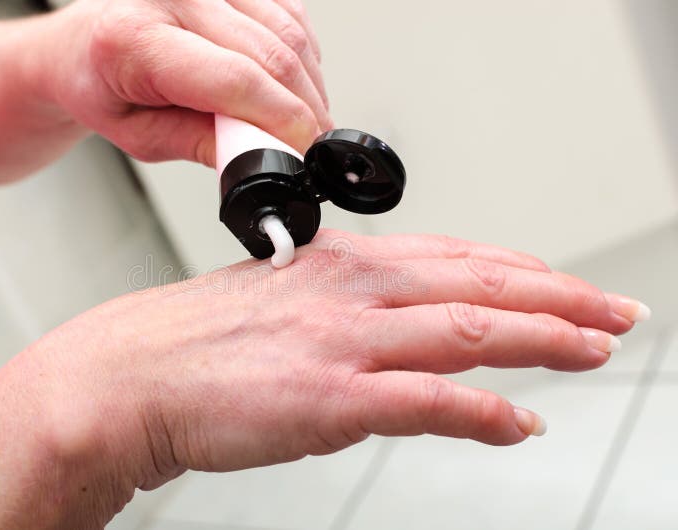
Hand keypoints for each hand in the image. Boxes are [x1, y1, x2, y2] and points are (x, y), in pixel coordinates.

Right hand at [0, 230, 646, 527]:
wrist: (133, 373)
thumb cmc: (202, 341)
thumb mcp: (288, 300)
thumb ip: (353, 308)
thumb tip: (407, 331)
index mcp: (344, 263)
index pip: (458, 257)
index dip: (524, 270)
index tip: (566, 286)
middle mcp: (353, 290)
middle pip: (482, 284)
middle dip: (560, 299)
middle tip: (614, 312)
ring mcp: (345, 341)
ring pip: (471, 330)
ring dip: (544, 340)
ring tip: (592, 351)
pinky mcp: (331, 397)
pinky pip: (429, 401)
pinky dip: (483, 412)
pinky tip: (516, 422)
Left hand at [39, 0, 331, 165]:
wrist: (84, 48)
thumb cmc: (102, 88)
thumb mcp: (141, 137)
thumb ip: (201, 146)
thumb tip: (260, 155)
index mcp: (135, 39)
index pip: (234, 81)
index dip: (282, 122)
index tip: (302, 152)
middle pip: (272, 57)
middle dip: (304, 110)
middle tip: (308, 147)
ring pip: (289, 35)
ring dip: (308, 84)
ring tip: (298, 119)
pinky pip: (290, 15)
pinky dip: (301, 55)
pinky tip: (289, 82)